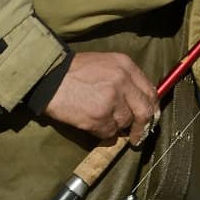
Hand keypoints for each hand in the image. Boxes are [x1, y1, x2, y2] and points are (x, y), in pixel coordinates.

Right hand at [43, 52, 158, 145]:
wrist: (47, 78)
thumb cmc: (74, 71)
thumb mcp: (105, 64)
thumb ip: (125, 79)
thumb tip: (139, 100)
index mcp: (126, 66)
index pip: (150, 91)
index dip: (152, 107)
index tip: (150, 117)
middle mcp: (122, 81)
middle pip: (145, 110)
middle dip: (143, 126)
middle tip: (137, 135)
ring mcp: (111, 100)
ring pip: (125, 123)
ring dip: (116, 126)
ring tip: (101, 119)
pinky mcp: (99, 117)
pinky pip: (109, 133)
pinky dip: (102, 133)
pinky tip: (91, 123)